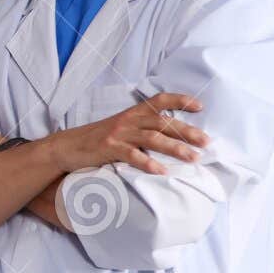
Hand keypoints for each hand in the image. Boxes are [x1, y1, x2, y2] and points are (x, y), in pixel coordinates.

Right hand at [48, 93, 208, 175]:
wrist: (66, 147)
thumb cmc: (97, 140)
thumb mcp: (120, 128)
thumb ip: (141, 129)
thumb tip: (169, 137)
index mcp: (133, 113)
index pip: (160, 100)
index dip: (180, 101)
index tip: (199, 107)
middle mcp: (128, 120)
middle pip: (163, 122)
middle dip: (187, 131)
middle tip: (206, 142)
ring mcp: (119, 134)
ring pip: (152, 138)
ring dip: (175, 148)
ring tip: (192, 158)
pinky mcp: (109, 148)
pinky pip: (132, 155)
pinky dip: (148, 163)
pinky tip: (162, 171)